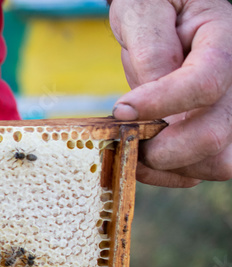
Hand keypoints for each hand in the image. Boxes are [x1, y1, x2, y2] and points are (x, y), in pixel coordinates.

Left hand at [109, 0, 231, 186]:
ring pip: (219, 161)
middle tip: (126, 138)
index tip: (121, 109)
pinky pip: (203, 171)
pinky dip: (171, 174)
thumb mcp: (145, 10)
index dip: (160, 104)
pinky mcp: (216, 132)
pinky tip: (142, 157)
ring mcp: (231, 110)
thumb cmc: (154, 5)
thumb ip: (150, 49)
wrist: (165, 12)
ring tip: (134, 148)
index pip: (205, 83)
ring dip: (170, 167)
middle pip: (216, 135)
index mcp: (224, 40)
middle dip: (162, 149)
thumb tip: (144, 101)